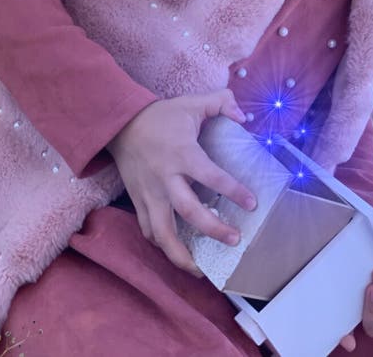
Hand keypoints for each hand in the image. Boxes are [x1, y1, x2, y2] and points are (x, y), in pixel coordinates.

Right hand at [106, 90, 256, 276]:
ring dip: (181, 254)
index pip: (211, 176)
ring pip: (162, 232)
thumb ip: (221, 102)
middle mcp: (166, 178)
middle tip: (235, 240)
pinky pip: (148, 230)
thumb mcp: (192, 102)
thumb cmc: (161, 115)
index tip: (252, 204)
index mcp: (182, 153)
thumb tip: (243, 116)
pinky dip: (162, 245)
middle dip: (213, 229)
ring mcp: (150, 193)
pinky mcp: (137, 201)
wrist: (120, 124)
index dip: (233, 191)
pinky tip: (177, 253)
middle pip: (189, 212)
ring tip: (201, 269)